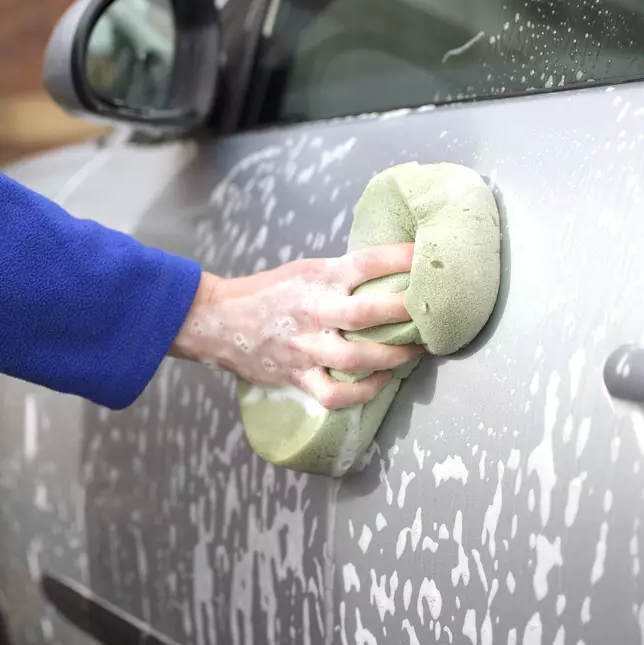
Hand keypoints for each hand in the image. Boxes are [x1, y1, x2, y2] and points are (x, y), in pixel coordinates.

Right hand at [171, 243, 421, 408]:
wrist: (218, 320)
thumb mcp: (305, 271)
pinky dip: (364, 391)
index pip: (367, 263)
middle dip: (407, 314)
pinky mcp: (297, 375)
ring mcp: (305, 347)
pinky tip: (381, 381)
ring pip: (356, 359)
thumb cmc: (268, 292)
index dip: (402, 259)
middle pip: (367, 313)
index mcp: (317, 278)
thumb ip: (342, 275)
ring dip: (393, 358)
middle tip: (434, 315)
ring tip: (414, 352)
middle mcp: (313, 311)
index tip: (429, 258)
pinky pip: (336, 393)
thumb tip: (394, 276)